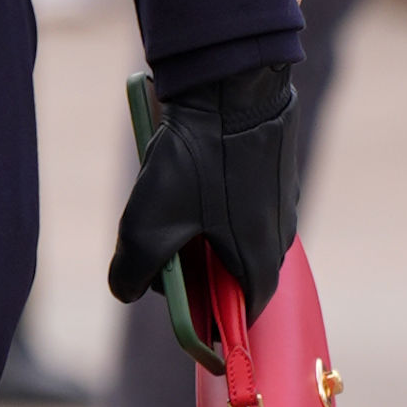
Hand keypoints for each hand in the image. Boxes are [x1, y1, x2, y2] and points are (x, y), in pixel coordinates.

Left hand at [108, 63, 299, 318]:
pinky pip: (236, 202)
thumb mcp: (148, 225)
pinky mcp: (272, 170)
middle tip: (158, 253)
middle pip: (230, 274)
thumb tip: (126, 291)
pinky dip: (208, 201)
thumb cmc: (197, 161)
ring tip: (166, 203)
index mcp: (260, 260)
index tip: (178, 316)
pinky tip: (183, 175)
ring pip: (230, 234)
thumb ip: (132, 272)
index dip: (207, 323)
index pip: (240, 314)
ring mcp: (280, 200)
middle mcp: (280, 235)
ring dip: (195, 232)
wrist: (231, 83)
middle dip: (191, 271)